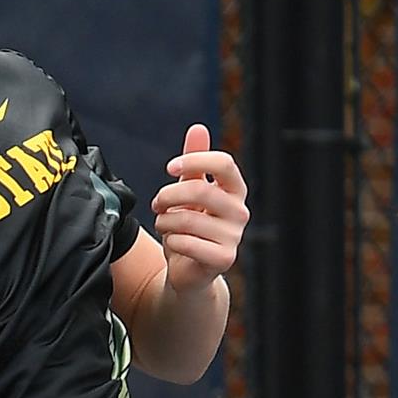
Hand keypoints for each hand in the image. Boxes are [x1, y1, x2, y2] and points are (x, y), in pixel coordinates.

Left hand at [150, 124, 250, 294]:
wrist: (189, 270)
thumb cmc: (190, 226)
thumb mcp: (189, 189)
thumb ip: (194, 160)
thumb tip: (198, 128)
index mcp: (234, 190)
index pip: (224, 163)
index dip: (194, 160)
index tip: (170, 166)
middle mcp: (239, 211)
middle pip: (201, 190)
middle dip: (169, 195)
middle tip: (157, 204)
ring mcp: (234, 236)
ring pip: (188, 219)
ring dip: (165, 221)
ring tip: (164, 225)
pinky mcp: (224, 259)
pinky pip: (187, 242)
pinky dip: (171, 241)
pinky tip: (173, 243)